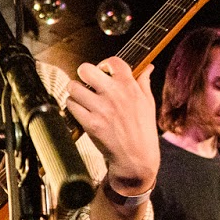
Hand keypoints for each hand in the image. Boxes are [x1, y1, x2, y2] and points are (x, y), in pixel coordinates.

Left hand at [65, 58, 158, 191]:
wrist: (136, 157)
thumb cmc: (143, 130)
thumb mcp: (148, 103)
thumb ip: (144, 83)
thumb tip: (148, 67)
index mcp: (130, 86)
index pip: (113, 61)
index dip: (105, 63)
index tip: (103, 70)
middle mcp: (114, 94)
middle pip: (86, 69)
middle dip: (84, 73)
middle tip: (86, 81)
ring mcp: (101, 108)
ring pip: (74, 87)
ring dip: (75, 90)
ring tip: (81, 96)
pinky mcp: (90, 123)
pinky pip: (71, 105)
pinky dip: (72, 105)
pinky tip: (79, 109)